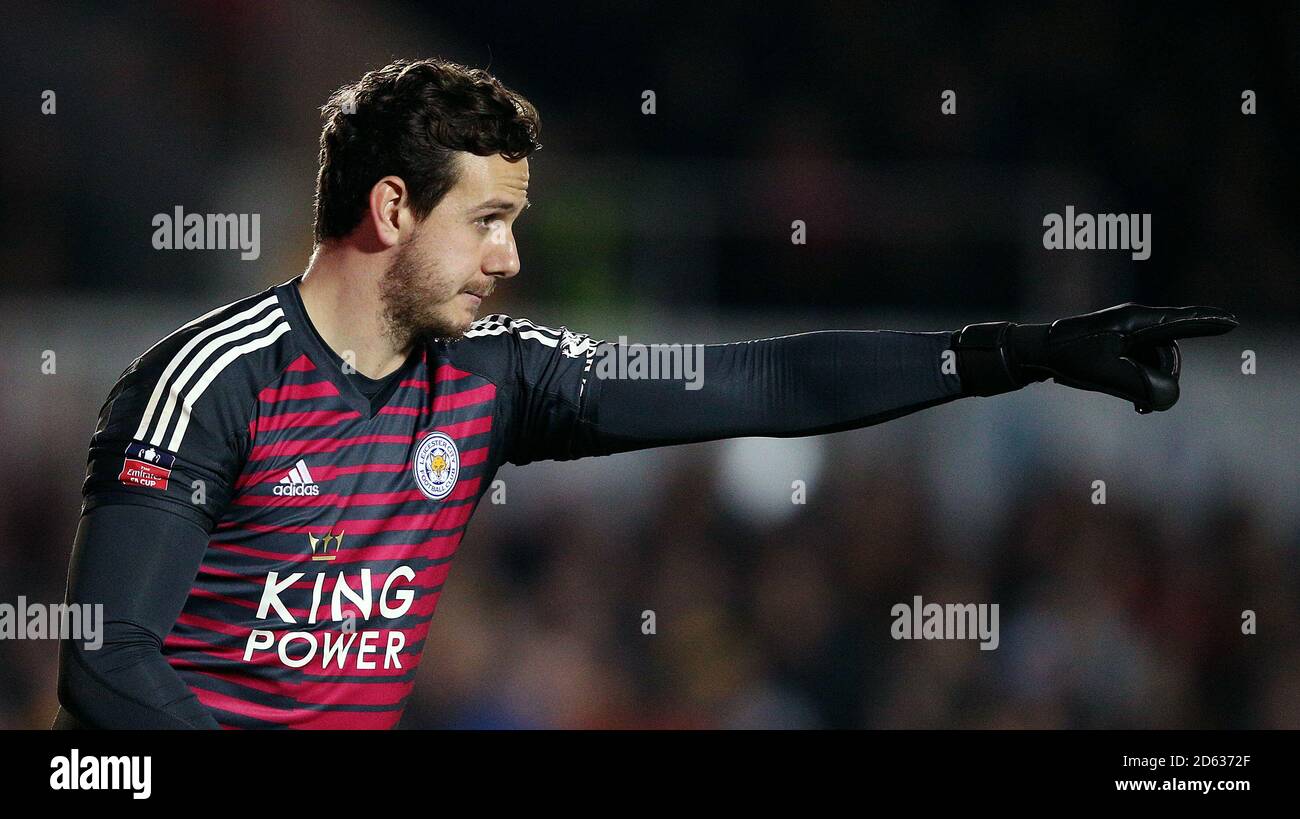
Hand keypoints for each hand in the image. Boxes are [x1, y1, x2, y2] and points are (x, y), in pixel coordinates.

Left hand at [952, 303, 1238, 412]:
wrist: (1036, 353)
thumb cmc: (1069, 359)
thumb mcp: (1110, 376)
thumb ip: (1147, 388)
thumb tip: (1167, 399)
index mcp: (1136, 320)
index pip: (1181, 321)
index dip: (1208, 324)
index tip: (1231, 321)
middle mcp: (1134, 322)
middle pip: (1169, 351)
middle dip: (1163, 379)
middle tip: (1145, 403)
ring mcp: (1126, 334)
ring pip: (1156, 362)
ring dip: (1150, 385)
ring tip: (1136, 405)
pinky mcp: (1118, 346)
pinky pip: (1142, 365)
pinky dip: (1142, 384)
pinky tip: (1137, 404)